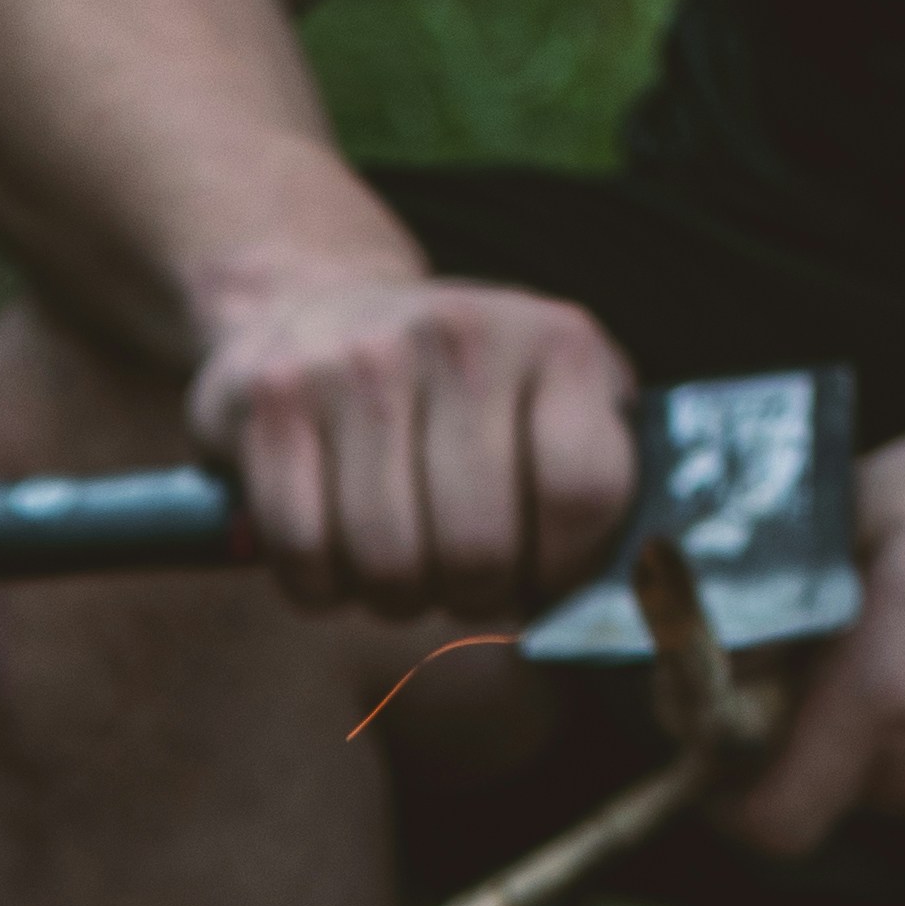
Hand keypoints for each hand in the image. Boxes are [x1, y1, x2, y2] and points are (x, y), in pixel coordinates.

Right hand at [184, 263, 643, 620]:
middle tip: (458, 578)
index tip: (537, 576)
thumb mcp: (549, 398)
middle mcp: (460, 336)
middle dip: (467, 596)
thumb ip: (595, 477)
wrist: (312, 308)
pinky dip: (319, 587)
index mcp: (555, 339)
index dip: (559, 570)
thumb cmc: (451, 393)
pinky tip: (334, 554)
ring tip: (398, 564)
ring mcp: (358, 365)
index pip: (583, 494)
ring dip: (392, 597)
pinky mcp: (272, 405)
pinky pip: (306, 557)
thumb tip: (632, 595)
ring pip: (388, 566)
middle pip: (477, 551)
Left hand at [729, 393, 904, 856]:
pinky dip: (896, 732)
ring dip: (840, 731)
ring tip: (883, 635)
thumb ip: (776, 580)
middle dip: (776, 743)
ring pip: (853, 789)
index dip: (718, 780)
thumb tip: (697, 626)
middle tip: (793, 660)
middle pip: (799, 800)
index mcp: (890, 693)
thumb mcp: (875, 500)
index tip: (712, 719)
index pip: (762, 816)